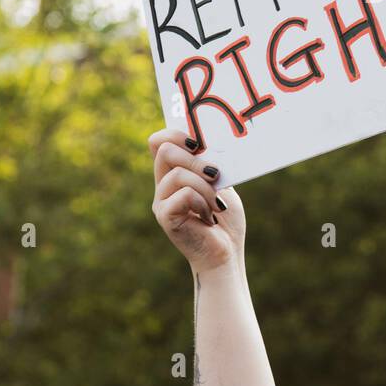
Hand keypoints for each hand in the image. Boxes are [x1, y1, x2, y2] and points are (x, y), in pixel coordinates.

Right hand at [149, 129, 245, 272]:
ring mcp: (161, 201)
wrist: (226, 252)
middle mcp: (162, 185)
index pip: (159, 141)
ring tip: (217, 204)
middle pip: (164, 150)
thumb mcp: (221, 182)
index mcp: (173, 172)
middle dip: (196, 159)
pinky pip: (183, 194)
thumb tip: (210, 142)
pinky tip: (209, 216)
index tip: (199, 144)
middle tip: (216, 175)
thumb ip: (211, 163)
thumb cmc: (224, 218)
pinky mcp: (164, 216)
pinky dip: (202, 201)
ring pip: (177, 174)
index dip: (175, 134)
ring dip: (205, 187)